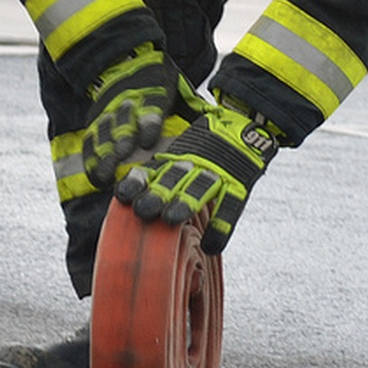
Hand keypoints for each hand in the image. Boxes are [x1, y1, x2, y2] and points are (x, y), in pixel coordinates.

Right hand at [83, 43, 194, 188]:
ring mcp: (109, 111)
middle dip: (121, 141)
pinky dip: (90, 157)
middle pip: (123, 123)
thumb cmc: (158, 80)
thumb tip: (217, 123)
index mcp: (152, 93)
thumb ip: (193, 108)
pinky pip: (91, 139)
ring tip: (104, 175)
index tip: (149, 141)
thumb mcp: (178, 87)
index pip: (150, 108)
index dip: (148, 123)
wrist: (124, 60)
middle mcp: (128, 102)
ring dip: (103, 154)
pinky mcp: (95, 119)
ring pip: (104, 132)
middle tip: (122, 160)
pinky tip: (93, 176)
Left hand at [116, 98, 278, 253]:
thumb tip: (128, 196)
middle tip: (142, 209)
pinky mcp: (240, 182)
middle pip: (172, 178)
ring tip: (171, 218)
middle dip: (157, 194)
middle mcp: (194, 164)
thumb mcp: (179, 150)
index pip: (152, 171)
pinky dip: (222, 226)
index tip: (122, 196)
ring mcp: (218, 172)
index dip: (137, 183)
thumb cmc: (206, 143)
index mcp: (176, 157)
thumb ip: (159, 171)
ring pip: (199, 187)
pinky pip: (231, 204)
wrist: (244, 121)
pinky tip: (212, 245)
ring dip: (185, 203)